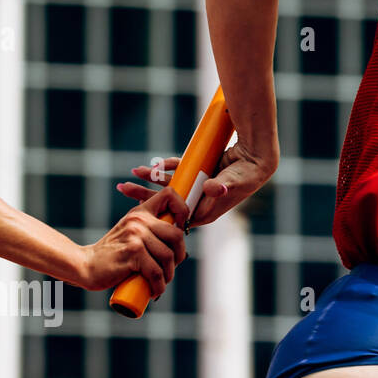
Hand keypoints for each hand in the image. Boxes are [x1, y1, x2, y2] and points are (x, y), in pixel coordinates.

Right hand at [79, 185, 188, 293]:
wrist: (86, 265)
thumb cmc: (111, 254)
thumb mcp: (129, 233)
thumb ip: (148, 230)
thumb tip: (178, 241)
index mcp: (139, 212)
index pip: (169, 195)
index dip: (182, 209)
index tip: (181, 229)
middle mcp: (138, 220)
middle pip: (176, 234)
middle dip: (179, 255)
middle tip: (171, 267)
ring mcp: (135, 236)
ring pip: (167, 256)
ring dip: (168, 275)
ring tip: (161, 282)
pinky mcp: (132, 253)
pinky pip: (156, 272)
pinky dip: (158, 285)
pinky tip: (155, 290)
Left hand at [117, 143, 276, 227]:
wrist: (257, 160)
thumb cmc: (246, 176)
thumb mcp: (232, 182)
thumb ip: (221, 186)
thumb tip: (211, 187)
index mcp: (203, 212)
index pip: (173, 217)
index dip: (154, 215)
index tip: (136, 212)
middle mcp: (197, 202)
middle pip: (164, 202)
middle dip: (142, 195)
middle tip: (121, 188)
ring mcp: (195, 188)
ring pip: (167, 186)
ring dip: (149, 179)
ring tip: (130, 175)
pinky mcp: (197, 174)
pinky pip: (177, 172)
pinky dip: (164, 168)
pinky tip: (150, 165)